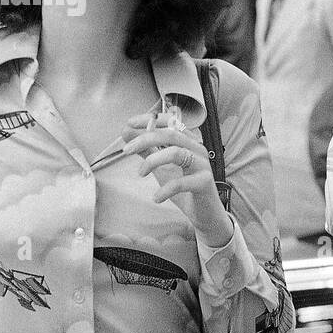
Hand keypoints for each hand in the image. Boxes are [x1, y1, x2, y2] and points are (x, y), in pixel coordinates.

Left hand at [121, 111, 231, 247]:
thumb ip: (147, 149)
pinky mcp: (204, 182)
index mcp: (189, 142)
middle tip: (127, 149)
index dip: (150, 120)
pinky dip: (165, 190)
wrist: (205, 213)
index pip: (171, 122)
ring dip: (153, 161)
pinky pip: (181, 182)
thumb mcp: (162, 167)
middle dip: (145, 139)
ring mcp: (203, 165)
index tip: (130, 123)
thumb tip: (127, 133)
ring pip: (176, 153)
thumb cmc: (184, 188)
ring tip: (141, 173)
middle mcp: (198, 149)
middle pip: (171, 134)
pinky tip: (156, 198)